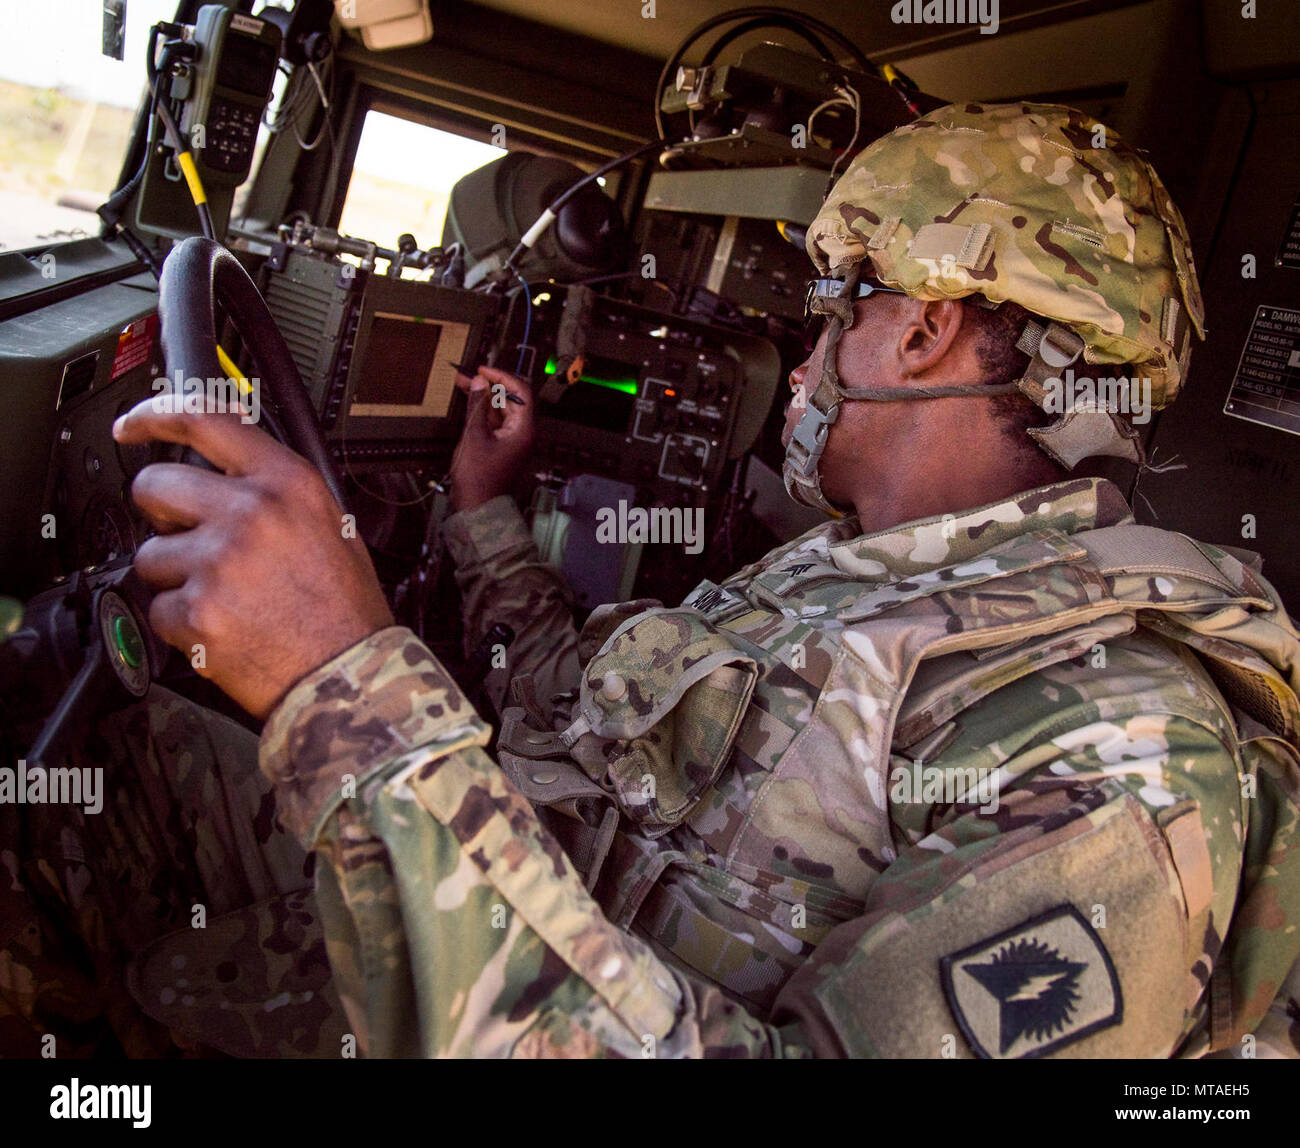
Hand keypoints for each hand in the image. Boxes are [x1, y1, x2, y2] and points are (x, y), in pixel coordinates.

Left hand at [112, 402, 393, 719]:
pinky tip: (222, 627)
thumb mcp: (330, 524)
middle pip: (155, 485)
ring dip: (174, 577)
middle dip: (161, 513)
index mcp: (286, 484)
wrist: (350, 674)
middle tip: (189, 538)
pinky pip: (157, 608)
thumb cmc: (344, 608)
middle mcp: (250, 513)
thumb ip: (274, 490)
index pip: (204, 421)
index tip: (134, 426)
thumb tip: (223, 472)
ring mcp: (219, 562)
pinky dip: (182, 623)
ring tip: (224, 597)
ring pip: (149, 554)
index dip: (155, 417)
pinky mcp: (196, 611)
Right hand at [447, 365, 534, 512]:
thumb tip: (478, 381)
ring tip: (463, 384)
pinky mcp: (503, 446)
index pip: (521, 392)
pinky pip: (496, 422)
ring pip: (501, 410)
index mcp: (524, 429)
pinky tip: (469, 402)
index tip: (483, 370)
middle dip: (489, 385)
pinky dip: (483, 412)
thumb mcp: (474, 436)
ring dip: (484, 397)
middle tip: (467, 376)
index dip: (502, 376)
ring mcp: (513, 440)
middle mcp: (523, 433)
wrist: (477, 508)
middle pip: (511, 400)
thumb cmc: (478, 479)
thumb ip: (477, 406)